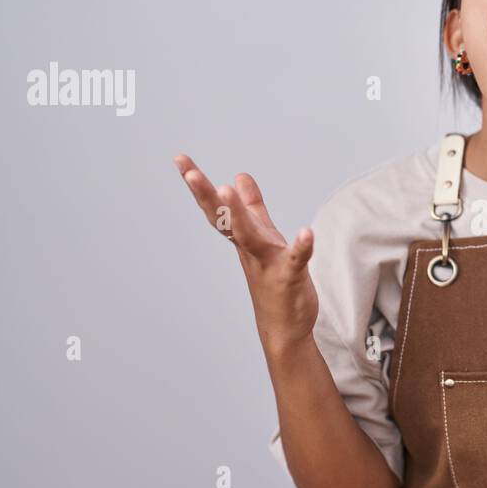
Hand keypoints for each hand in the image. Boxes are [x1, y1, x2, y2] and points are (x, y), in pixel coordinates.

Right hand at [173, 154, 317, 351]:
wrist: (284, 329)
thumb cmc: (273, 282)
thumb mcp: (263, 238)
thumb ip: (253, 208)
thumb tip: (240, 177)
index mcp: (243, 238)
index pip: (216, 208)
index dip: (199, 184)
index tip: (179, 158)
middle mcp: (250, 249)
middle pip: (225, 220)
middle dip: (207, 196)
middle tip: (188, 172)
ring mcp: (268, 264)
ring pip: (250, 237)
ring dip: (238, 214)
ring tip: (225, 188)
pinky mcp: (290, 277)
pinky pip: (296, 260)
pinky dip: (301, 246)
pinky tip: (306, 232)